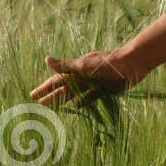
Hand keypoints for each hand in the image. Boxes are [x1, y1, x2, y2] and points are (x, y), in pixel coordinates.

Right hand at [28, 49, 146, 107]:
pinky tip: (78, 106)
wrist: (132, 63)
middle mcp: (83, 76)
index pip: (56, 80)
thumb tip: (46, 59)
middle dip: (51, 95)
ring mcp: (93, 83)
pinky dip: (84, 101)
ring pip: (75, 93)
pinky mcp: (104, 89)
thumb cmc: (108, 62)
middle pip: (63, 88)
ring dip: (64, 99)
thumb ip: (66, 65)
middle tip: (38, 104)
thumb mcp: (85, 65)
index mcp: (76, 69)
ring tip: (54, 106)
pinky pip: (91, 97)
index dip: (44, 88)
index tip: (33, 95)